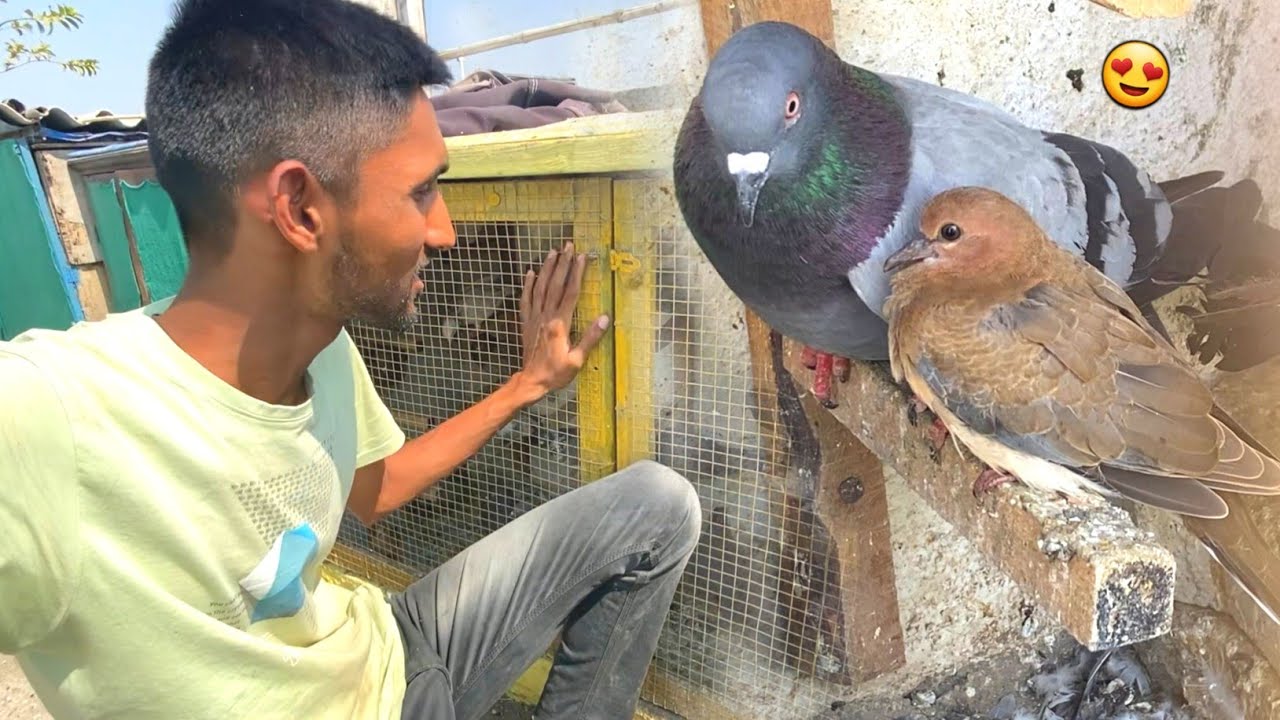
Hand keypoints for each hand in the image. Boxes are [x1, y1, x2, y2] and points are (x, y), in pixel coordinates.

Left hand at [516, 241, 610, 401]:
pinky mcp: (526, 322)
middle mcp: (546, 316)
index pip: (570, 292)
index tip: (581, 257)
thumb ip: (590, 338)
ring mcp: (534, 318)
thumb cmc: (556, 373)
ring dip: (546, 268)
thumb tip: (605, 317)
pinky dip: (527, 284)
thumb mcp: (577, 360)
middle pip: (555, 284)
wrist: (531, 381)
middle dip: (562, 263)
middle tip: (568, 246)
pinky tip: (530, 272)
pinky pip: (525, 299)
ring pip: (540, 288)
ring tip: (552, 252)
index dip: (576, 273)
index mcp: (560, 323)